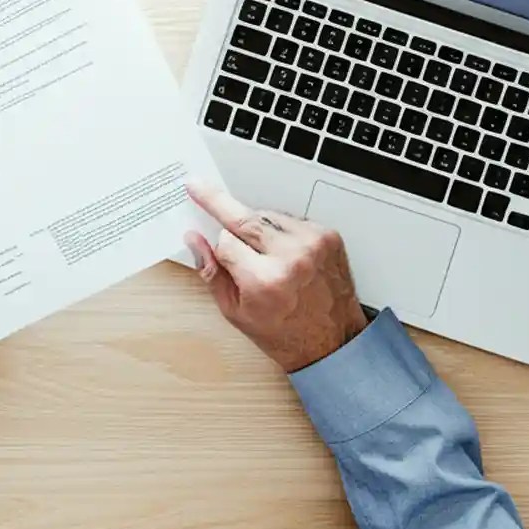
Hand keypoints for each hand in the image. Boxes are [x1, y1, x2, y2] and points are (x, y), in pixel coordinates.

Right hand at [184, 184, 368, 372]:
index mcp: (264, 280)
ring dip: (256, 226)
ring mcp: (312, 244)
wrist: (334, 341)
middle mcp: (291, 257)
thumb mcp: (236, 312)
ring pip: (267, 215)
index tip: (197, 214)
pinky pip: (291, 220)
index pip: (225, 239)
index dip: (216, 244)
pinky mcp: (327, 236)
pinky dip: (280, 230)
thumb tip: (195, 241)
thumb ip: (212, 272)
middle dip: (220, 203)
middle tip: (201, 188)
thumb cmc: (287, 334)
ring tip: (260, 254)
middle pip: (245, 217)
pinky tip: (282, 253)